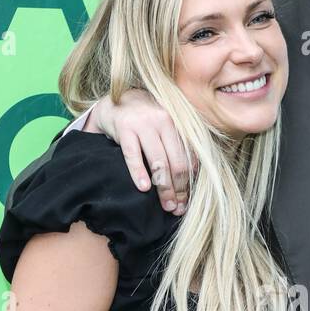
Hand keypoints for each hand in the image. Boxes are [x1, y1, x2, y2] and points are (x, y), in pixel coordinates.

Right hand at [87, 88, 196, 211]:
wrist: (116, 101)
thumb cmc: (145, 120)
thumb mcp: (165, 128)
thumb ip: (177, 146)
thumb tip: (193, 179)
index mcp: (177, 124)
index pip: (188, 159)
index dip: (189, 184)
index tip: (186, 203)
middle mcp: (164, 121)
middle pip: (176, 163)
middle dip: (178, 190)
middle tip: (176, 209)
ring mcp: (143, 124)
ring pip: (158, 161)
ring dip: (163, 187)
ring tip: (165, 205)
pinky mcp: (124, 127)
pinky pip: (132, 155)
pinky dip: (138, 172)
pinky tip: (143, 188)